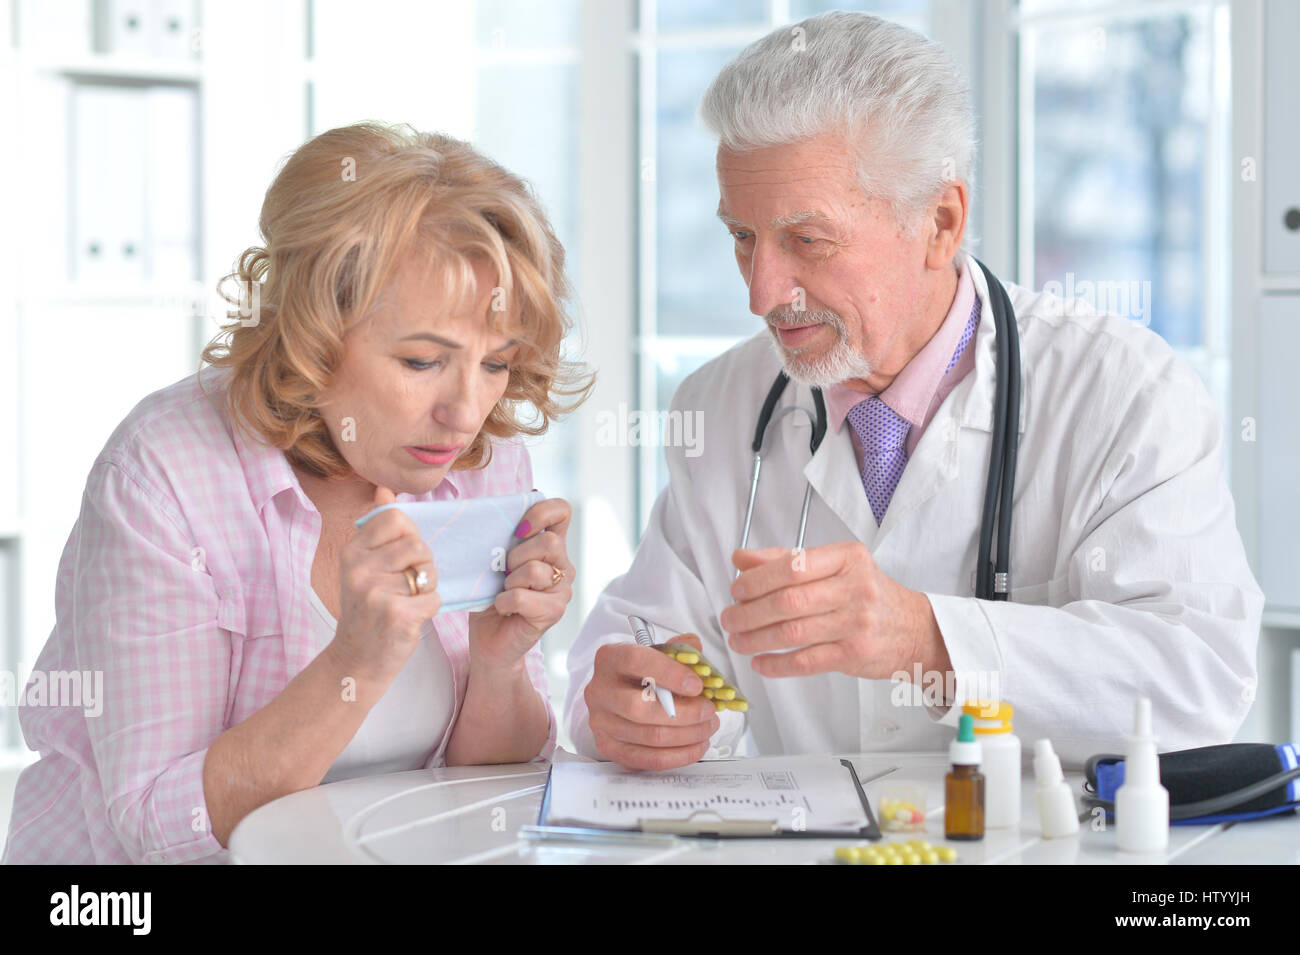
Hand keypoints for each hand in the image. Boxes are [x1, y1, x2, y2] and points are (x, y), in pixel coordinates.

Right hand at [330, 485, 441, 684]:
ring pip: (429, 571)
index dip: (411, 535)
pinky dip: (430, 609)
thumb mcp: (363, 567)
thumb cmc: (368, 610)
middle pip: (418, 545)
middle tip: (408, 586)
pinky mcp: (395, 613)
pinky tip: (410, 619)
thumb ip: (378, 530)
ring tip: (408, 600)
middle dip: (424, 566)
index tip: (402, 557)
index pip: (396, 518)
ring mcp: (375, 591)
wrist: (356, 660)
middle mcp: (359, 567)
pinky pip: (434, 598)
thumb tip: (385, 489)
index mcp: (352, 551)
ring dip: (428, 587)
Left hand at [468, 497, 575, 671]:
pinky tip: (502, 609)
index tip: (519, 530)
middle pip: (549, 542)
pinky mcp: (554, 612)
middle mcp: (563, 565)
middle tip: (504, 572)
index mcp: (550, 547)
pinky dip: (503, 602)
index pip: (562, 511)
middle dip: (517, 555)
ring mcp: (562, 590)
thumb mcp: (495, 561)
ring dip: (509, 582)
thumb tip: (492, 515)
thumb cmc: (490, 597)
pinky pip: (521, 597)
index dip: (541, 512)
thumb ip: (503, 539)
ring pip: (535, 570)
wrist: (490, 641)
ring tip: (504, 592)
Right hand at [584, 633, 719, 769]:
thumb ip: (678, 650)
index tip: (697, 685)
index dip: (670, 674)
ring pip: (649, 737)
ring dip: (688, 735)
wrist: (616, 692)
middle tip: (709, 711)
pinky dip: (679, 755)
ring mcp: (601, 722)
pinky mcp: (609, 747)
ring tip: (708, 727)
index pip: (635, 662)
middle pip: (640, 708)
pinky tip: (696, 745)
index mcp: (610, 659)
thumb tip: (697, 651)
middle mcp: (599, 691)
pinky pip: (648, 759)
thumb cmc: (641, 672)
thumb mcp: (657, 653)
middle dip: (685, 713)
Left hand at [719, 544, 948, 679]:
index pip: (792, 565)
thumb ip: (786, 560)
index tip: (736, 589)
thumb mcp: (834, 566)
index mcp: (847, 558)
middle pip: (788, 601)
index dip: (757, 579)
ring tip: (738, 640)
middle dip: (749, 612)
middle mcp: (855, 588)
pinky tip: (760, 662)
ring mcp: (857, 623)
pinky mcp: (855, 654)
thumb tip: (741, 559)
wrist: (913, 629)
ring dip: (756, 639)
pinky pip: (806, 662)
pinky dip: (776, 664)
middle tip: (729, 618)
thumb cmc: (867, 594)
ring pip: (792, 633)